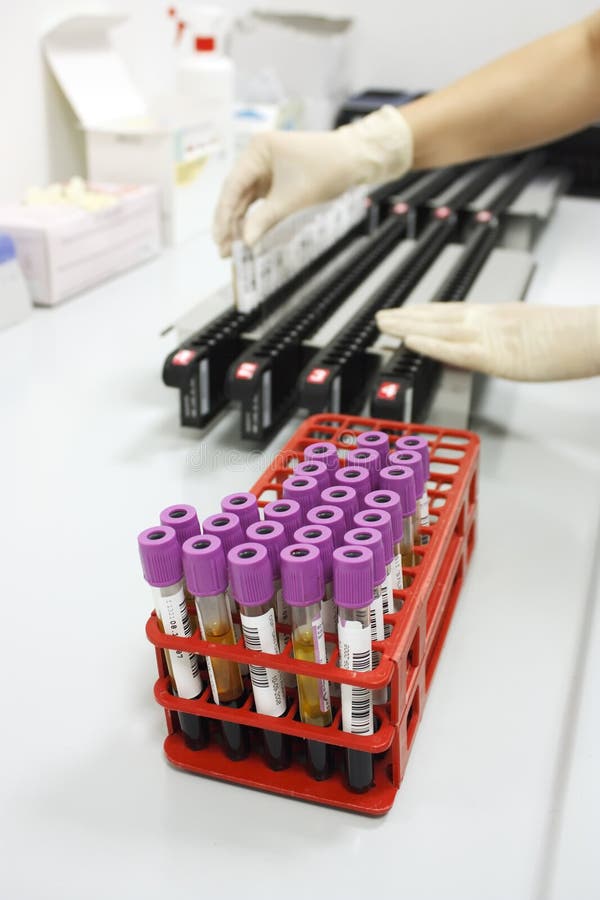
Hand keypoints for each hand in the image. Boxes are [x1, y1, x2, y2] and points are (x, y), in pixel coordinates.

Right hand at [212, 106, 412, 256]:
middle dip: (231, 223)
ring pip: (248, 201)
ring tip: (234, 250)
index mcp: (257, 150)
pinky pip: (261, 202)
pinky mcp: (277, 181)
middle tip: (224, 250)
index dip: (224, 215)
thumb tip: (245, 243)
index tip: (219, 238)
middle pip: (237, 194)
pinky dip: (256, 219)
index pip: (233, 186)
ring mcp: (267, 170)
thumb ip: (264, 220)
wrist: (355, 160)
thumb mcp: (291, 199)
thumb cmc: (325, 171)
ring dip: (242, 224)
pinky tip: (249, 237)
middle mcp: (258, 157)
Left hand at [376, 303, 599, 380]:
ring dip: (408, 326)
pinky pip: (454, 349)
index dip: (426, 312)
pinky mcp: (496, 355)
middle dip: (408, 317)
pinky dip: (429, 343)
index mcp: (499, 314)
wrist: (594, 334)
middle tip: (382, 316)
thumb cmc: (574, 336)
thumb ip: (508, 338)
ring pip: (439, 328)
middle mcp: (489, 320)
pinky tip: (409, 340)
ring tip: (384, 324)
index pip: (453, 311)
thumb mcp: (533, 331)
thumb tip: (498, 346)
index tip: (407, 311)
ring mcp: (491, 335)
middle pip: (439, 316)